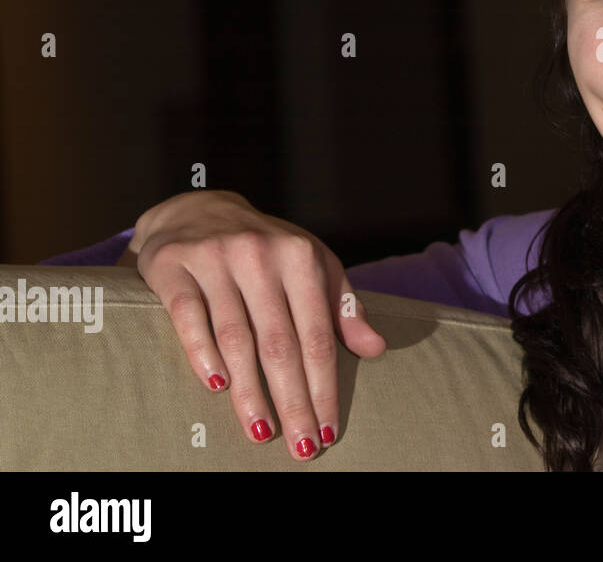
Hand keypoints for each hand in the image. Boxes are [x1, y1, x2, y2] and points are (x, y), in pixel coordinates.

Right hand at [124, 190, 386, 459]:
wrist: (197, 210)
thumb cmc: (267, 249)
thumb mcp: (313, 266)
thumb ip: (343, 307)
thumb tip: (375, 349)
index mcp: (301, 257)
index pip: (318, 334)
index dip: (324, 384)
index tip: (330, 427)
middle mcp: (260, 255)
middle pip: (280, 342)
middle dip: (294, 399)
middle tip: (303, 445)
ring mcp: (216, 259)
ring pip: (237, 337)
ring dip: (250, 390)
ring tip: (262, 431)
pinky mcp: (174, 267)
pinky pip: (189, 317)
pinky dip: (203, 353)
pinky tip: (217, 387)